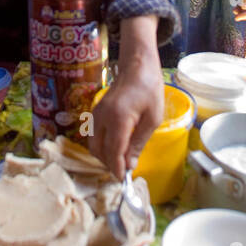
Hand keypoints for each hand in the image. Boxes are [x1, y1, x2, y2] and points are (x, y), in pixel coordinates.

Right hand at [89, 17, 163, 178]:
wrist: (137, 65)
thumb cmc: (150, 89)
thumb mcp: (153, 118)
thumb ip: (139, 143)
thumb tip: (129, 165)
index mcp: (118, 118)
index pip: (113, 151)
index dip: (116, 168)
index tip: (123, 180)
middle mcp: (102, 117)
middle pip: (97, 150)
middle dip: (108, 164)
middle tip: (123, 170)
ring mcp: (97, 113)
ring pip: (93, 144)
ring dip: (104, 155)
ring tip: (120, 160)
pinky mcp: (96, 111)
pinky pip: (94, 135)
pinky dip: (102, 145)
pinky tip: (116, 147)